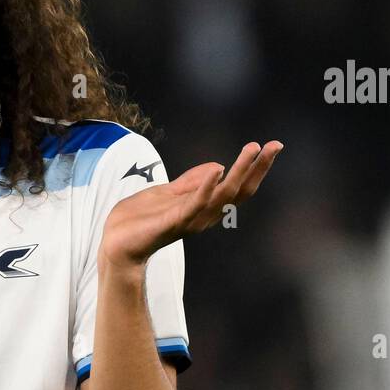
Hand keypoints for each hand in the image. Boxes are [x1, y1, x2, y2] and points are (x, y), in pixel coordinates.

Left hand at [99, 141, 282, 269]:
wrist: (115, 244)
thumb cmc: (138, 221)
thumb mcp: (167, 193)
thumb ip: (190, 182)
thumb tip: (217, 167)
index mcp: (202, 207)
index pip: (236, 187)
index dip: (255, 168)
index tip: (271, 146)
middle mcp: (202, 216)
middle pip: (239, 192)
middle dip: (257, 168)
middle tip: (274, 145)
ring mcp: (189, 220)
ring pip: (222, 196)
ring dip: (238, 172)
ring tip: (252, 150)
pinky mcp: (172, 222)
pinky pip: (193, 205)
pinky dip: (205, 187)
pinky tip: (217, 170)